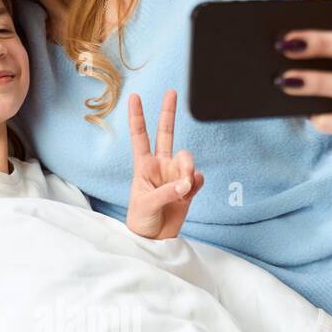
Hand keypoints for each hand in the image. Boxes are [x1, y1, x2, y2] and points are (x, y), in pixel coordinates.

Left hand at [125, 89, 203, 239]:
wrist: (153, 240)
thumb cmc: (141, 221)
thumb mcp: (147, 204)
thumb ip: (167, 191)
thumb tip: (186, 182)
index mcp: (144, 166)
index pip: (140, 136)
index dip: (137, 116)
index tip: (134, 96)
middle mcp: (160, 166)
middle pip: (166, 133)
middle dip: (168, 112)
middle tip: (171, 92)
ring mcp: (175, 175)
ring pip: (188, 159)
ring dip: (188, 171)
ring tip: (184, 189)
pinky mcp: (188, 188)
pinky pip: (197, 178)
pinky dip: (195, 185)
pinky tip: (188, 195)